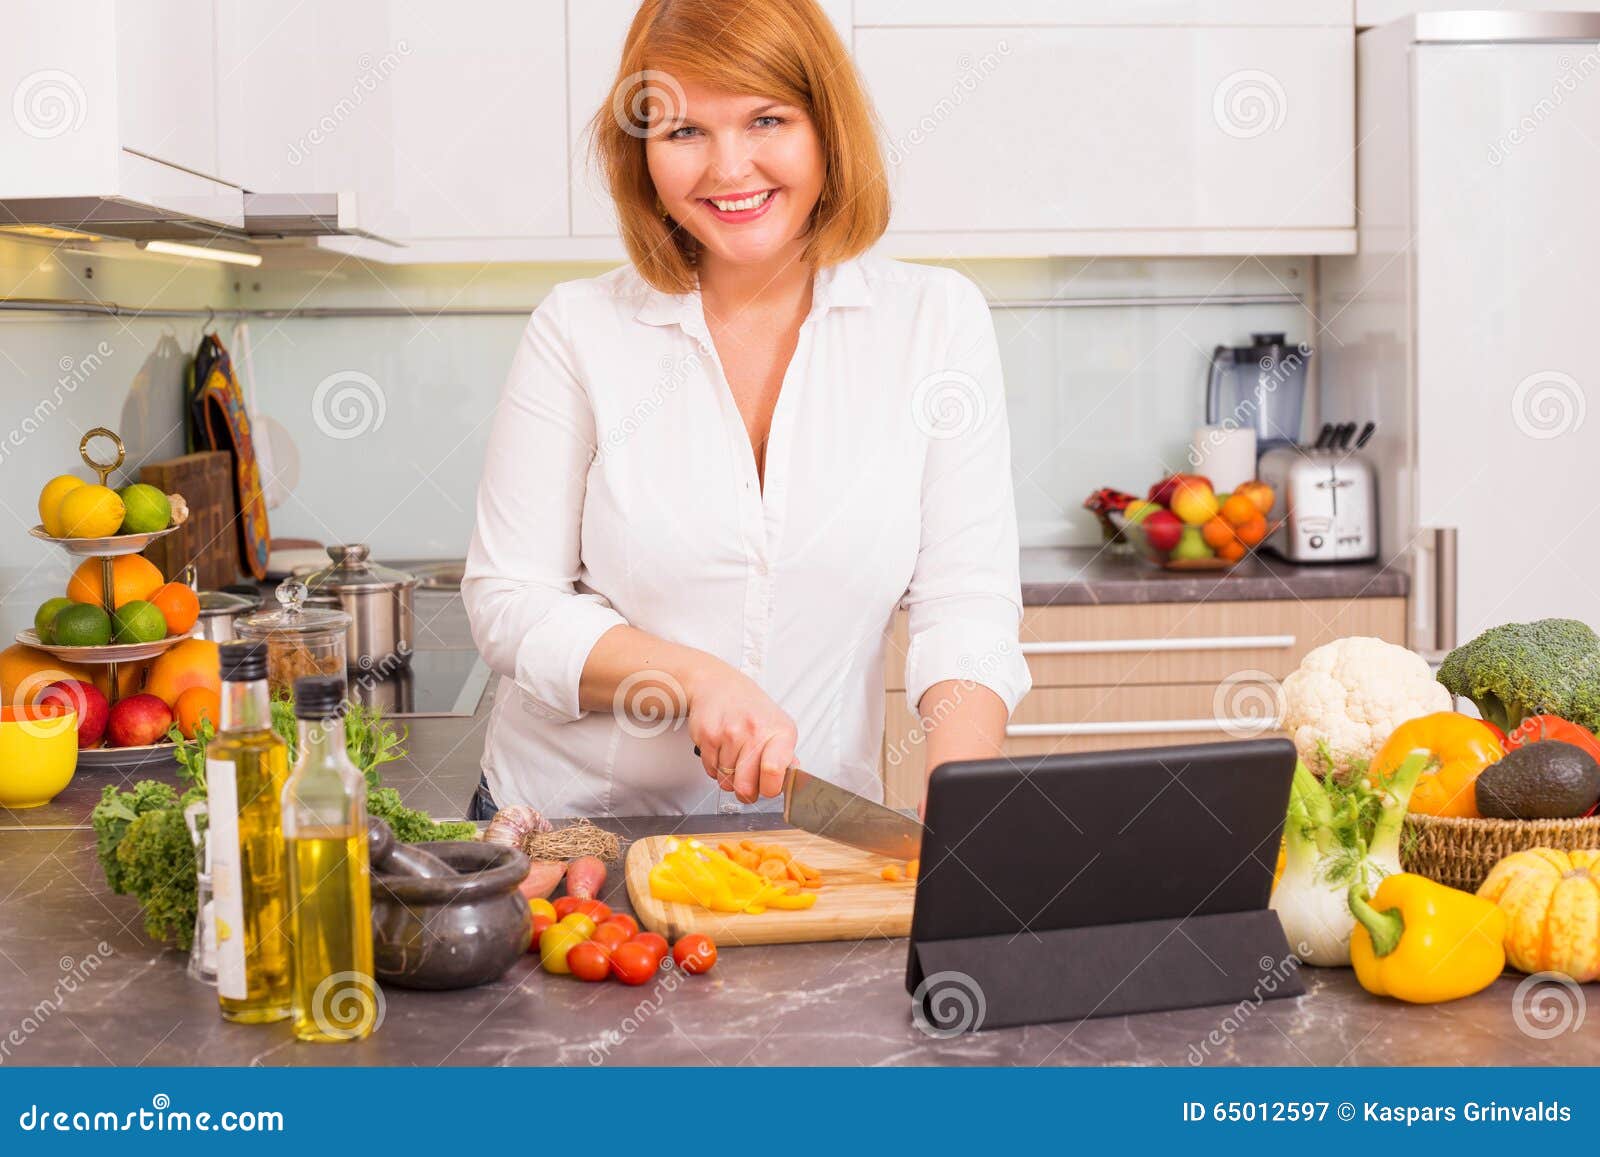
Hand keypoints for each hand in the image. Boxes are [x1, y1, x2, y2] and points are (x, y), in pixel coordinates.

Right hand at [683, 659, 796, 803]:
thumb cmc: (750, 708)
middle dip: (746, 792)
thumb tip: (793, 778)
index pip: (775, 772)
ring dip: (729, 777)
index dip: (770, 788)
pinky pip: (711, 771)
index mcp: (780, 732)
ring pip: (726, 781)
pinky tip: (721, 751)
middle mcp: (755, 731)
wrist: (719, 685)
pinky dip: (715, 767)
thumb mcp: (778, 725)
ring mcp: (730, 733)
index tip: (768, 787)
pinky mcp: (709, 736)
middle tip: (748, 783)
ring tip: (734, 757)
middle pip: (746, 787)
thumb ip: (786, 755)